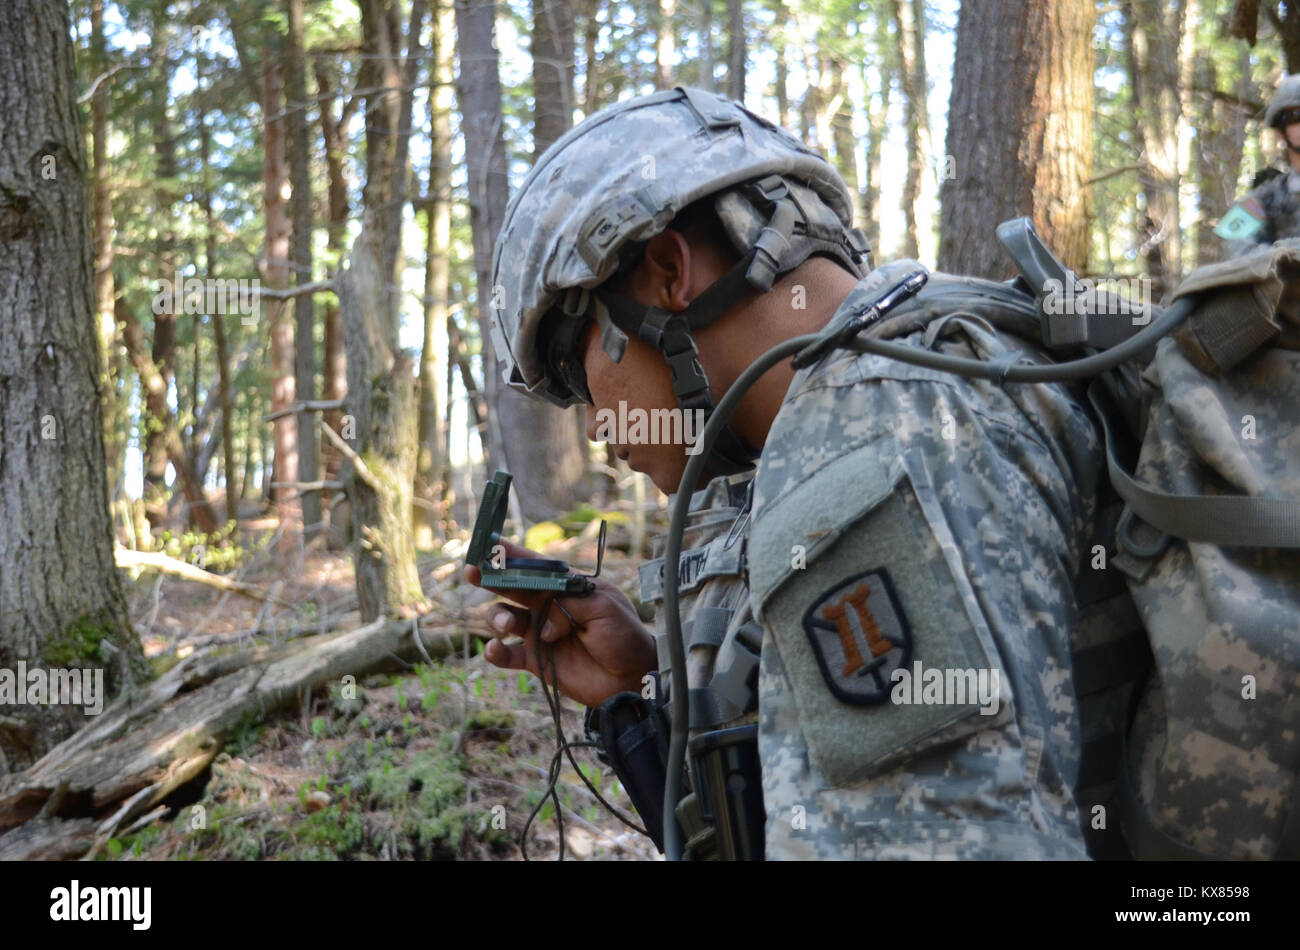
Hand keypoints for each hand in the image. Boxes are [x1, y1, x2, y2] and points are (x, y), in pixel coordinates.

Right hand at [463, 538, 656, 708]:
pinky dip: (496, 651)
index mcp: (566, 587)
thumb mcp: (604, 607)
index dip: (513, 555)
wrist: (631, 676)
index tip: (492, 544)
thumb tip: (541, 618)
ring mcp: (539, 632)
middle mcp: (547, 606)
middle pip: (512, 588)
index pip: (536, 567)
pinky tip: (495, 648)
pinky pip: (508, 654)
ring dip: (498, 616)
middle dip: (491, 578)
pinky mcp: (535, 660)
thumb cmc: (623, 635)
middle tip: (474, 571)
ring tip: (506, 623)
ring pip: (505, 617)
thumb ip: (569, 603)